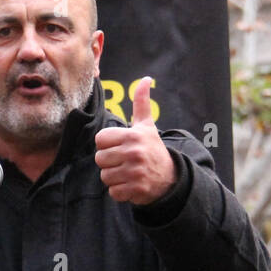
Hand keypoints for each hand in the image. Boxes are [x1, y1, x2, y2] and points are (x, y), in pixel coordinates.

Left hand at [94, 77, 175, 203]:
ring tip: (128, 172)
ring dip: (114, 177)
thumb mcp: (146, 126)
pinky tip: (131, 184)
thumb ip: (141, 103)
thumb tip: (146, 79)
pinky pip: (113, 192)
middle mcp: (134, 153)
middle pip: (99, 159)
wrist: (170, 177)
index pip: (100, 140)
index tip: (121, 146)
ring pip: (105, 176)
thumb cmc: (152, 148)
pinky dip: (120, 191)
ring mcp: (135, 172)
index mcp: (133, 136)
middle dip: (109, 162)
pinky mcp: (136, 189)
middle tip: (125, 161)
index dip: (107, 145)